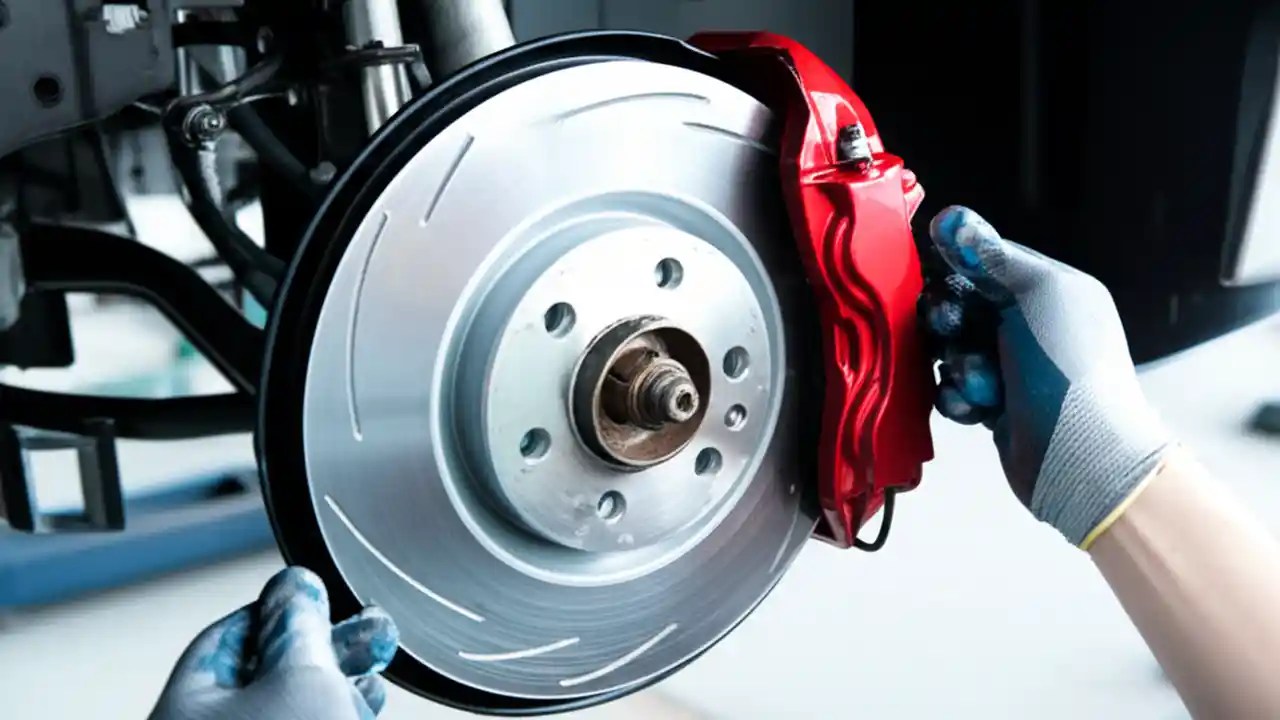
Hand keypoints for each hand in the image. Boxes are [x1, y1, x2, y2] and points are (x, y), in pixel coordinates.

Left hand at [149, 567, 398, 719]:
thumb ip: (299, 624)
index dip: (278, 608)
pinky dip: (335, 712)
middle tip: (367, 628)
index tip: (315, 596)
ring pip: (290, 707)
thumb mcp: (301, 677)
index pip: (227, 635)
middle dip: (323, 644)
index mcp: (186, 708)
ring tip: (376, 661)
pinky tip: (365, 703)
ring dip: (338, 681)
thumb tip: (295, 587)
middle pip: (265, 672)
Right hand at [919, 205, 1172, 547]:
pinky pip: (955, 389)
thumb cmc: (1069, 369)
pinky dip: (960, 398)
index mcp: (1050, 291)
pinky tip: (977, 409)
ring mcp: (1012, 367)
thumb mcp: (1039, 294)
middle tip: (952, 332)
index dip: (957, 269)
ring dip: (959, 366)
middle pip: (961, 306)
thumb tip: (952, 217)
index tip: (939, 277)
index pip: (986, 263)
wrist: (1083, 455)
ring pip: (952, 350)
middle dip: (950, 322)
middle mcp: (1031, 325)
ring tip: (983, 385)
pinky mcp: (994, 405)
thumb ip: (993, 255)